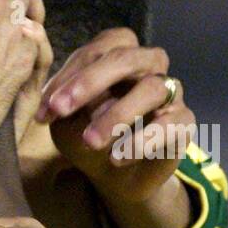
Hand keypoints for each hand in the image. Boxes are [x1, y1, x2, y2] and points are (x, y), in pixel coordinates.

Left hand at [36, 28, 195, 206]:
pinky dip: (140, 142)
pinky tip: (117, 158)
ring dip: (116, 115)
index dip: (67, 78)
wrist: (114, 177)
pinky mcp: (183, 122)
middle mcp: (148, 64)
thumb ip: (59, 107)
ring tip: (90, 141)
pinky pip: (169, 124)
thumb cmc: (86, 138)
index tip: (44, 112)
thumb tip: (53, 102)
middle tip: (62, 109)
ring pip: (151, 88)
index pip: (95, 51)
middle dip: (90, 82)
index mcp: (117, 54)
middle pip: (125, 57)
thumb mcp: (65, 122)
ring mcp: (170, 91)